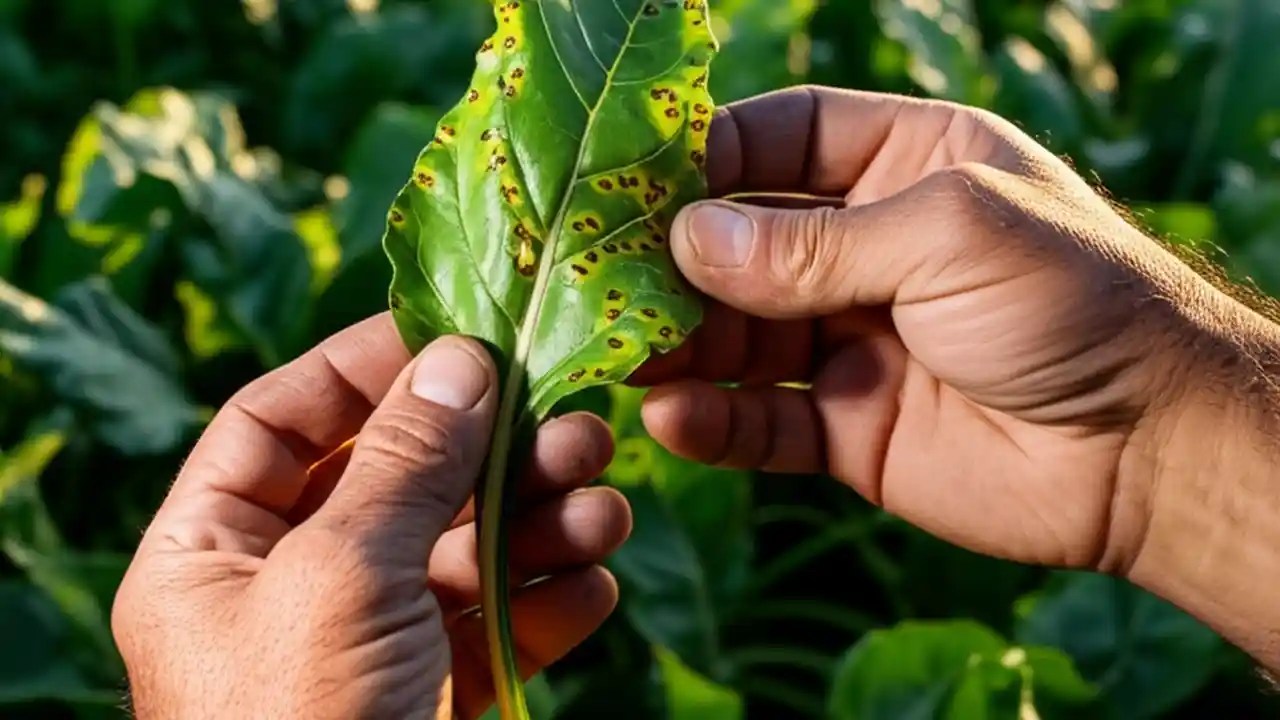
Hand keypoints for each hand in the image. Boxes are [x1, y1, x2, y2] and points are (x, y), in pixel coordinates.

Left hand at [111, 315, 630, 718]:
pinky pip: (498, 626)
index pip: (279, 422)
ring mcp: (369, 644)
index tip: (456, 335)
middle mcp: (288, 588)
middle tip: (571, 422)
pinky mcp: (436, 696)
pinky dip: (551, 602)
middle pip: (396, 479)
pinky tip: (595, 585)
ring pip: (462, 549)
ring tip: (602, 508)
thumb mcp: (340, 576)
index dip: (360, 368)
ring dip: (540, 521)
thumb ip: (403, 461)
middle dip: (488, 450)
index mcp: (211, 552)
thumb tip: (459, 357)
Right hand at [632, 86, 1279, 665]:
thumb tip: (689, 240)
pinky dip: (712, 422)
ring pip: (737, 336)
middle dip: (674, 262)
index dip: (708, 157)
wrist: (1150, 451)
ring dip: (676, 345)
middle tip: (600, 281)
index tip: (632, 182)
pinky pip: (761, 422)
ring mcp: (853, 341)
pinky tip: (673, 418)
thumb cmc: (1074, 303)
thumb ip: (813, 245)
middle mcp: (869, 249)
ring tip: (620, 355)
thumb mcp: (948, 234)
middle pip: (741, 243)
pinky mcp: (848, 430)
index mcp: (905, 166)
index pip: (781, 140)